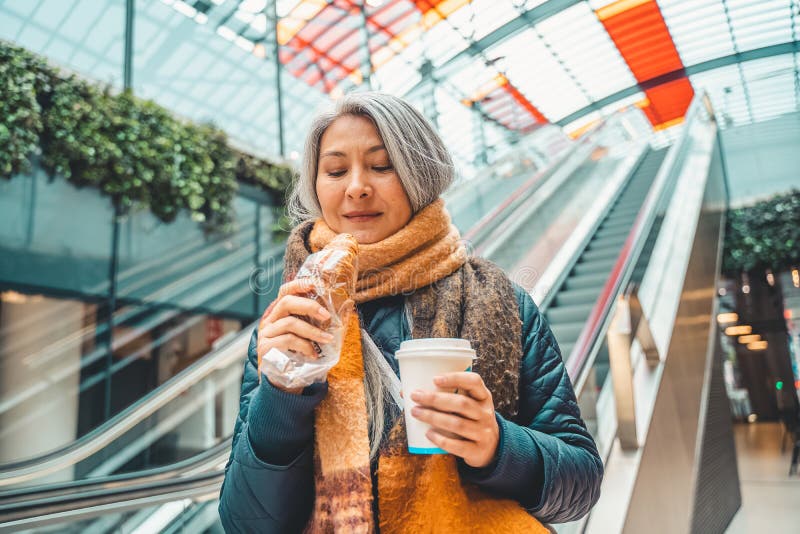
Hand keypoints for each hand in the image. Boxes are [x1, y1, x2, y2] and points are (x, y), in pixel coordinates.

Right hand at [257, 279, 334, 393]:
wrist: (284, 384)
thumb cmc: (300, 357)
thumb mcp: (310, 336)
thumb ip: (319, 322)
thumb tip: (347, 304)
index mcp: (280, 314)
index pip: (285, 291)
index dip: (300, 284)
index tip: (317, 284)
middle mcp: (270, 321)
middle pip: (286, 302)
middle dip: (309, 306)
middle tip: (326, 316)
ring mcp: (266, 334)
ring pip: (290, 323)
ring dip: (312, 331)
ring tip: (327, 339)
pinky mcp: (265, 348)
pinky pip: (287, 340)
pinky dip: (305, 346)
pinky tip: (314, 354)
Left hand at [410, 372, 499, 468]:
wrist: (491, 448)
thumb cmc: (471, 420)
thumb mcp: (468, 404)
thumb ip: (445, 396)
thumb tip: (406, 391)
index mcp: (483, 397)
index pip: (474, 381)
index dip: (456, 378)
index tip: (435, 379)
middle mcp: (486, 413)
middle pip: (462, 403)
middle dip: (436, 399)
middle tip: (416, 396)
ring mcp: (483, 433)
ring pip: (457, 424)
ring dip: (433, 417)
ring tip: (416, 412)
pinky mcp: (477, 451)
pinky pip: (458, 446)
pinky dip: (441, 440)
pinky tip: (428, 434)